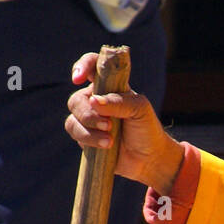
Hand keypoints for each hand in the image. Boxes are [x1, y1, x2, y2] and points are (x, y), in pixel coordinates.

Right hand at [66, 52, 183, 192]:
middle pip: (77, 99)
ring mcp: (89, 119)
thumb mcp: (140, 109)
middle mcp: (96, 100)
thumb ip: (119, 102)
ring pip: (73, 118)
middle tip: (108, 125)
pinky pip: (75, 133)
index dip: (83, 66)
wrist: (150, 158)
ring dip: (89, 129)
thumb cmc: (147, 128)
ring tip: (110, 139)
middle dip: (88, 114)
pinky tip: (106, 145)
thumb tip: (94, 101)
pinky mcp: (85, 137)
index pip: (92, 65)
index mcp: (110, 86)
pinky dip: (89, 139)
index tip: (78, 78)